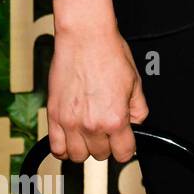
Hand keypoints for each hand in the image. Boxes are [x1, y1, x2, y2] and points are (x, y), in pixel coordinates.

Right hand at [47, 0, 148, 164]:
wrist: (86, 37)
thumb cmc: (109, 53)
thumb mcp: (135, 81)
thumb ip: (139, 109)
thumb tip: (137, 123)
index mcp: (116, 118)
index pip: (124, 153)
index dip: (127, 147)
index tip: (125, 141)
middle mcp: (92, 124)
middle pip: (101, 155)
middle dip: (107, 143)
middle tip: (108, 127)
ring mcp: (71, 122)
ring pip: (78, 156)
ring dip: (86, 147)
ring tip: (90, 131)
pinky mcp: (54, 116)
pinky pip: (56, 148)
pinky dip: (63, 148)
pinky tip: (71, 137)